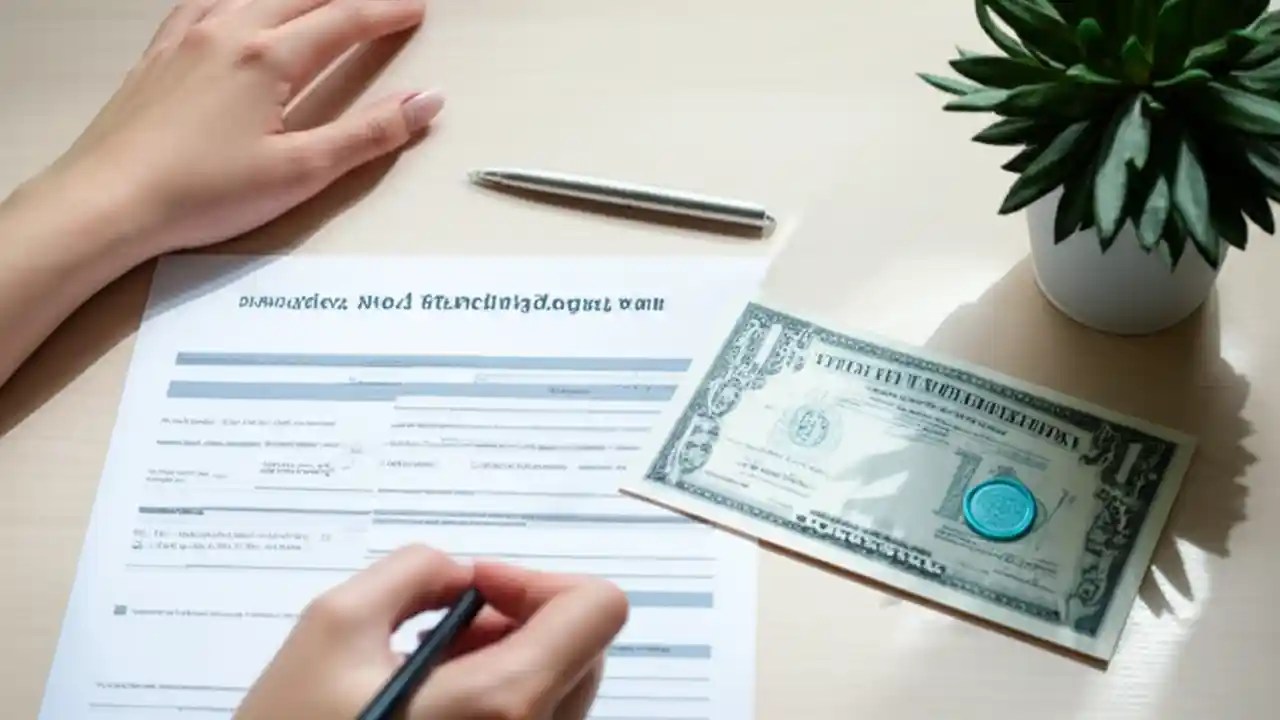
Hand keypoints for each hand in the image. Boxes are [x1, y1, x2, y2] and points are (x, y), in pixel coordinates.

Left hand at [40, 0, 442, 255]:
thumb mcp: (301, 172)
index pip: (345, 22)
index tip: (417, 10)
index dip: (387, 13)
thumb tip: (426, 102)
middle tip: (380, 2)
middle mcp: (228, 32)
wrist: (108, 201)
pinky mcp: (157, 54)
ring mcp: (187, 38)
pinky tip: (236, 5)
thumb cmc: (202, 193)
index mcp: (269, 58)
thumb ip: (369, 134)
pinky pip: (203, 2)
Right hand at [233, 545, 629, 719]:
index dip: (538, 580)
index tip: (477, 588)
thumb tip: (463, 573)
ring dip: (507, 657)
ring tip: (428, 668)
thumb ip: (414, 570)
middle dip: (518, 618)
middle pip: (583, 647)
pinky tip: (433, 702)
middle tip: (446, 627)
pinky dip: (498, 695)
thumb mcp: (334, 625)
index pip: (597, 608)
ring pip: (561, 686)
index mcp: (504, 702)